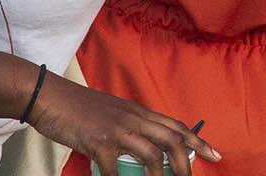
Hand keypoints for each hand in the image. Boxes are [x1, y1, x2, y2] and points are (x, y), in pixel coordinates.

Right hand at [26, 72, 220, 175]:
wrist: (51, 97)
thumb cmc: (80, 109)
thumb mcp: (114, 114)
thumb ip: (132, 128)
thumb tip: (147, 150)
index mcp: (139, 112)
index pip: (177, 126)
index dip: (198, 142)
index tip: (215, 155)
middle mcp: (134, 119)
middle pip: (172, 140)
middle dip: (187, 163)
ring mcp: (117, 130)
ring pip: (151, 155)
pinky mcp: (98, 141)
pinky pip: (113, 168)